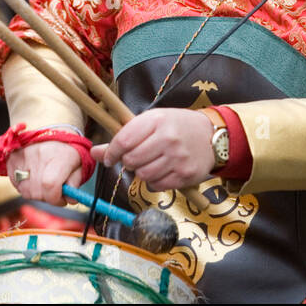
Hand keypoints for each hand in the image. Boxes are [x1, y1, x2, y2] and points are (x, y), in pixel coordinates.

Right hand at [7, 140, 85, 206]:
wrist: (47, 126)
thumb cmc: (66, 147)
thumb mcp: (79, 161)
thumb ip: (76, 181)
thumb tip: (70, 199)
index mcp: (58, 156)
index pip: (50, 186)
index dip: (56, 198)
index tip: (62, 197)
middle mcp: (38, 156)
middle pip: (38, 193)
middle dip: (48, 197)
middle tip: (55, 190)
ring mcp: (21, 158)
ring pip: (27, 192)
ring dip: (37, 193)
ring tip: (44, 182)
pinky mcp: (11, 161)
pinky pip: (17, 186)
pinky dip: (26, 187)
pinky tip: (34, 178)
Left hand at [91, 109, 214, 191]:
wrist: (212, 136)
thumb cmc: (176, 127)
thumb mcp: (151, 123)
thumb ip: (123, 138)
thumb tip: (93, 152)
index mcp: (157, 120)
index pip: (124, 140)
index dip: (112, 152)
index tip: (110, 157)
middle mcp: (168, 138)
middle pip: (131, 161)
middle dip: (129, 162)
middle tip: (137, 157)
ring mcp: (178, 158)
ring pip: (143, 176)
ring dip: (142, 172)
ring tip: (152, 163)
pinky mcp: (185, 175)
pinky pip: (157, 186)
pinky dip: (154, 182)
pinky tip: (162, 170)